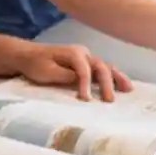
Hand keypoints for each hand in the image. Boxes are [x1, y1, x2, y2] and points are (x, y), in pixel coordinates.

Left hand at [10, 41, 132, 101]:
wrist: (27, 55)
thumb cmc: (35, 64)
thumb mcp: (46, 72)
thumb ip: (65, 75)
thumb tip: (81, 81)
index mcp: (73, 53)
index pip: (85, 70)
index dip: (86, 85)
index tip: (85, 100)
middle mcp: (83, 53)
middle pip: (100, 66)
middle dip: (107, 83)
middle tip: (109, 101)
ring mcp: (86, 57)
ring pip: (105, 66)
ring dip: (117, 77)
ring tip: (129, 89)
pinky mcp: (85, 63)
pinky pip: (102, 69)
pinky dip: (113, 76)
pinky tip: (122, 85)